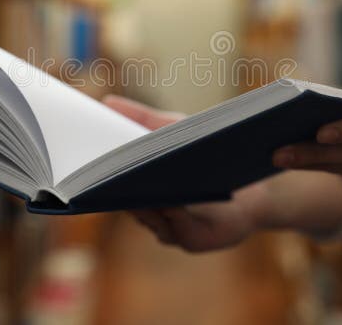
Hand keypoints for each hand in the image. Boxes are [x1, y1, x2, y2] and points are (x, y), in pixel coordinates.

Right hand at [103, 95, 260, 250]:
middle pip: (123, 200)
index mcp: (141, 187)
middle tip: (99, 168)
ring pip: (146, 215)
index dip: (95, 172)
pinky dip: (170, 212)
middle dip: (111, 185)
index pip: (109, 182)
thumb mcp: (175, 129)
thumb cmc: (212, 153)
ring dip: (140, 199)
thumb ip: (143, 118)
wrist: (259, 184)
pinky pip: (173, 228)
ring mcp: (169, 229)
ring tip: (132, 178)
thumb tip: (106, 101)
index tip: (82, 153)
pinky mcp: (190, 240)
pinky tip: (169, 197)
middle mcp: (151, 211)